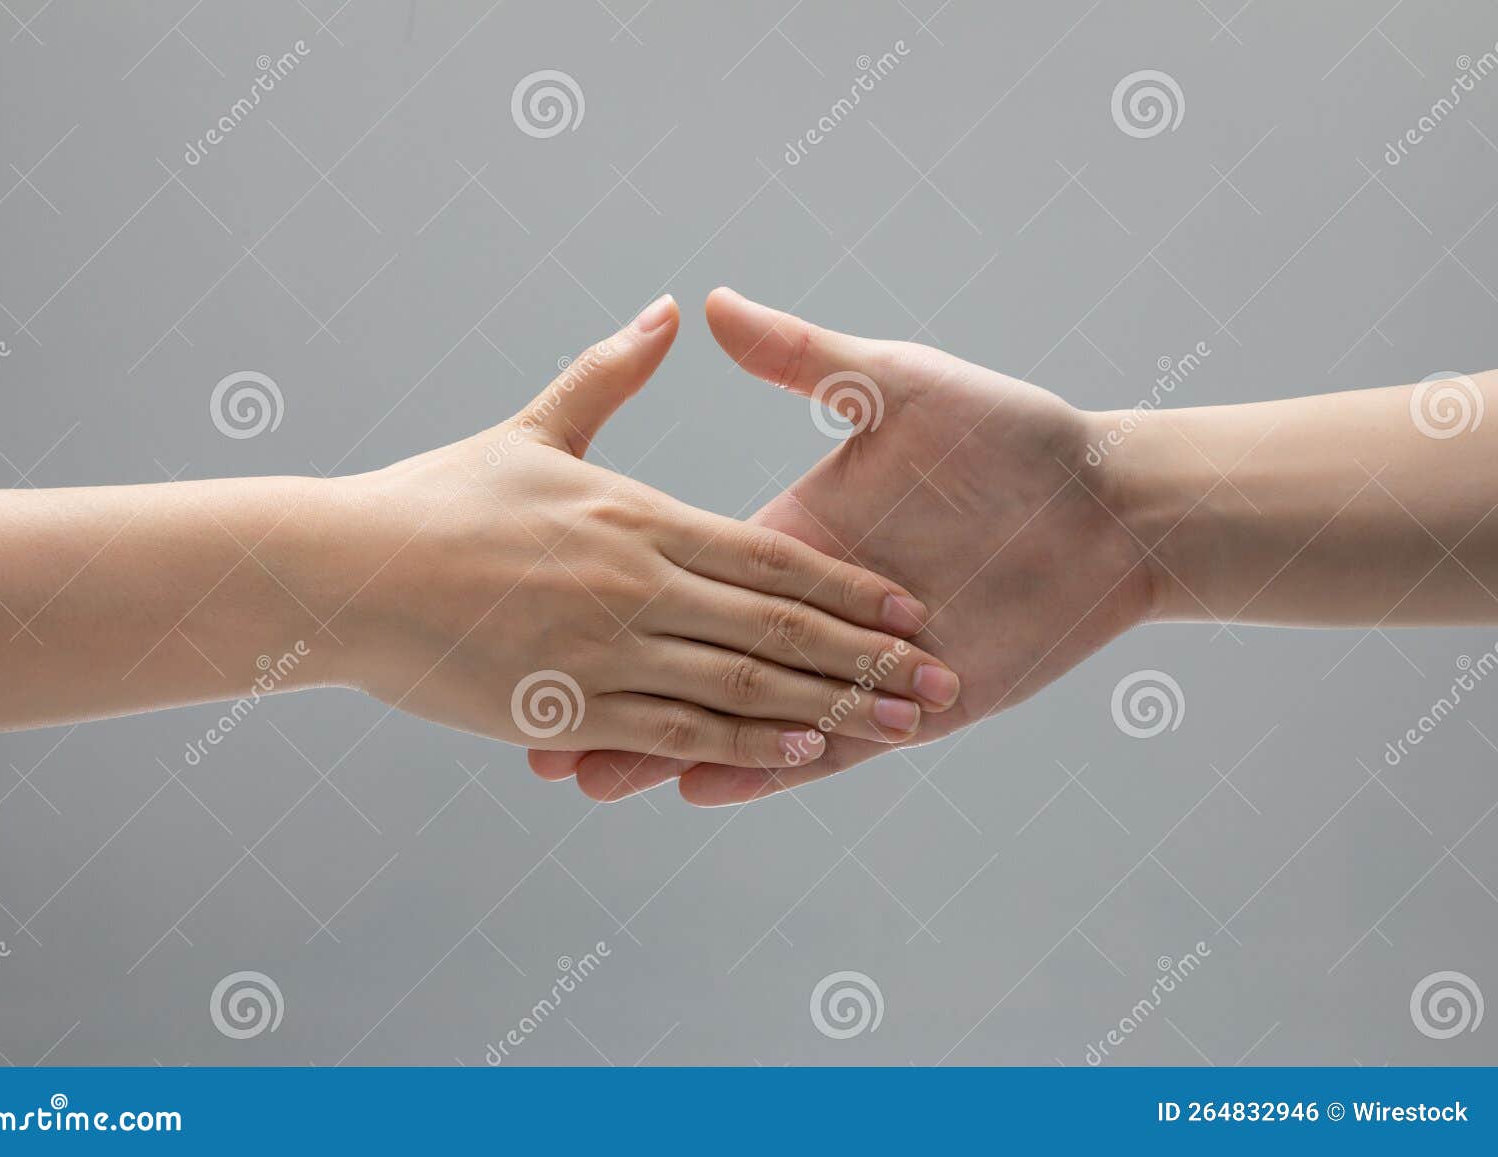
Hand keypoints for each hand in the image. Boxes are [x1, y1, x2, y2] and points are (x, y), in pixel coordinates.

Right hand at [325, 295, 957, 765]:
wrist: (339, 568)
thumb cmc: (434, 498)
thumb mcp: (533, 429)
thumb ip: (609, 374)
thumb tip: (670, 307)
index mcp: (637, 517)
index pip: (769, 556)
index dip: (846, 584)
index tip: (907, 603)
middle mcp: (635, 583)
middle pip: (775, 625)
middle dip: (863, 655)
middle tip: (935, 676)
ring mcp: (602, 651)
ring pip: (740, 687)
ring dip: (826, 709)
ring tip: (895, 725)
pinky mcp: (565, 709)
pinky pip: (671, 734)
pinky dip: (740, 747)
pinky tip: (796, 756)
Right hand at [536, 288, 1153, 801]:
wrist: (1107, 506)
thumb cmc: (1004, 436)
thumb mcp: (893, 382)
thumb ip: (802, 356)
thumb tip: (710, 302)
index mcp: (790, 534)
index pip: (683, 576)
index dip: (611, 598)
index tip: (535, 613)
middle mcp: (806, 611)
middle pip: (690, 659)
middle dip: (615, 697)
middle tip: (531, 728)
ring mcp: (850, 668)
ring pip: (739, 717)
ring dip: (662, 749)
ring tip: (584, 778)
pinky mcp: (900, 713)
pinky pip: (817, 751)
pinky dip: (758, 767)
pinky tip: (695, 786)